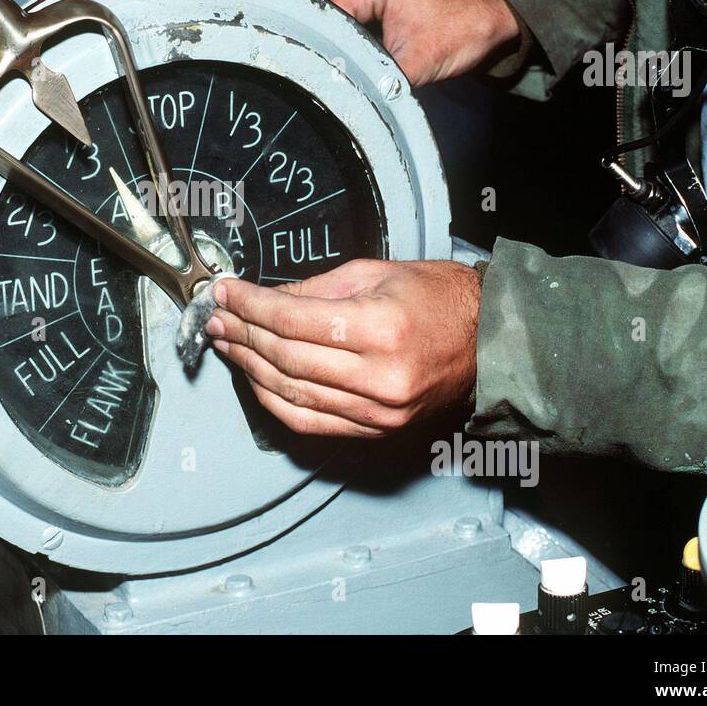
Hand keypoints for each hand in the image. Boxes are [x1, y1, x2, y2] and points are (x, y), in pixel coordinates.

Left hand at [205, 259, 480, 437]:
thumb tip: (263, 299)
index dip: (250, 306)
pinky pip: (308, 420)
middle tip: (216, 317)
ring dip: (248, 365)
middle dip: (242, 334)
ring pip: (290, 392)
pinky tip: (253, 376)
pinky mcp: (375, 431)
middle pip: (286, 357)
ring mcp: (377, 411)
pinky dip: (273, 399)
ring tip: (225, 342)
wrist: (490, 342)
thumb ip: (314, 290)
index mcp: (381, 328)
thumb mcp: (376, 274)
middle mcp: (379, 377)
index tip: (225, 293)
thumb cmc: (441, 299)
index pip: (293, 319)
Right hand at [319, 0, 519, 86]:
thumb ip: (377, 82)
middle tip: (323, 87)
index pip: (318, 23)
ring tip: (332, 81)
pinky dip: (341, 52)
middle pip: (315, 26)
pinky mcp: (364, 9)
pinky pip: (339, 32)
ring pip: (325, 31)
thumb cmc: (461, 28)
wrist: (489, 16)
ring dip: (330, 55)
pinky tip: (344, 73)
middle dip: (319, 55)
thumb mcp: (416, 64)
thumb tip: (349, 103)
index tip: (318, 83)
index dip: (316, 55)